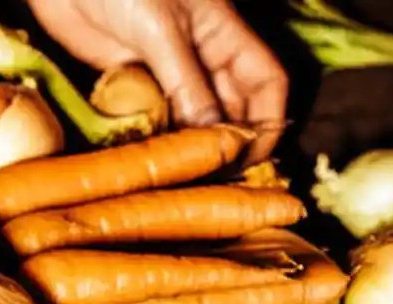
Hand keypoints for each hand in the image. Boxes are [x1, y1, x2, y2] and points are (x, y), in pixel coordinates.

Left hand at [26, 0, 287, 158]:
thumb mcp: (161, 28)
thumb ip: (186, 80)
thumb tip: (214, 135)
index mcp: (224, 35)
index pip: (266, 83)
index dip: (267, 121)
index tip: (250, 159)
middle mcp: (200, 57)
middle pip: (230, 109)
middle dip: (227, 145)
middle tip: (211, 186)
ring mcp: (162, 71)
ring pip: (189, 119)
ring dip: (188, 150)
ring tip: (182, 184)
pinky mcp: (126, 81)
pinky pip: (149, 118)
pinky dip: (152, 141)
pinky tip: (149, 165)